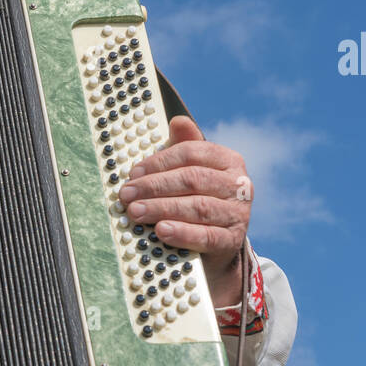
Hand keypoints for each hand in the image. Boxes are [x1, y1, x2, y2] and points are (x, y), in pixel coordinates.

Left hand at [116, 115, 251, 306]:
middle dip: (154, 186)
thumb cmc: (199, 200)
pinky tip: (161, 231)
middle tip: (127, 195)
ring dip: (162, 209)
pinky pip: (207, 236)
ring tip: (136, 212)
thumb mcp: (192, 172)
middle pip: (192, 179)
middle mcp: (238, 184)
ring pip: (198, 207)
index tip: (133, 173)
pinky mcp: (233, 240)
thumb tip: (177, 121)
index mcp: (228, 160)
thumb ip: (183, 148)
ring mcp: (238, 213)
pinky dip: (182, 233)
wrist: (218, 244)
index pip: (191, 152)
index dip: (159, 162)